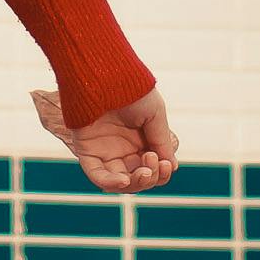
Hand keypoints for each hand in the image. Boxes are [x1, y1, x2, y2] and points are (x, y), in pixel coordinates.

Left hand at [30, 85, 177, 193]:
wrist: (106, 75)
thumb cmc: (131, 90)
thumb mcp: (154, 115)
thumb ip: (162, 141)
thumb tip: (172, 167)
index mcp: (141, 140)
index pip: (153, 168)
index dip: (162, 172)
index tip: (165, 162)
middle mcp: (123, 149)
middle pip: (139, 179)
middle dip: (151, 177)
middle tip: (153, 160)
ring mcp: (105, 152)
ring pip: (121, 182)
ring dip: (135, 184)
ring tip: (144, 171)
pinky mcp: (87, 151)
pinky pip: (98, 176)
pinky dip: (110, 183)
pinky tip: (124, 180)